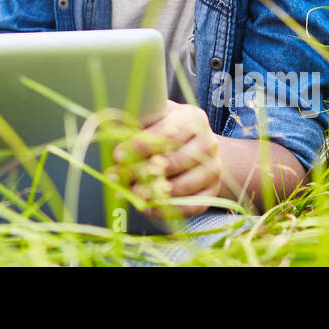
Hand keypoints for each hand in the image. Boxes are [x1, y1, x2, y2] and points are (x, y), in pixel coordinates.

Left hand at [113, 101, 221, 218]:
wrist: (198, 146)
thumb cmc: (167, 129)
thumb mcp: (154, 119)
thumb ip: (136, 129)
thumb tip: (115, 151)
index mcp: (192, 119)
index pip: (167, 134)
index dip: (140, 146)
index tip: (118, 155)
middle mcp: (208, 143)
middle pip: (173, 162)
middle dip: (141, 172)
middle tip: (118, 177)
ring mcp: (213, 169)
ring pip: (181, 187)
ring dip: (150, 193)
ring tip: (128, 193)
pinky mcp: (213, 192)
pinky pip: (189, 206)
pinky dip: (165, 209)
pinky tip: (145, 206)